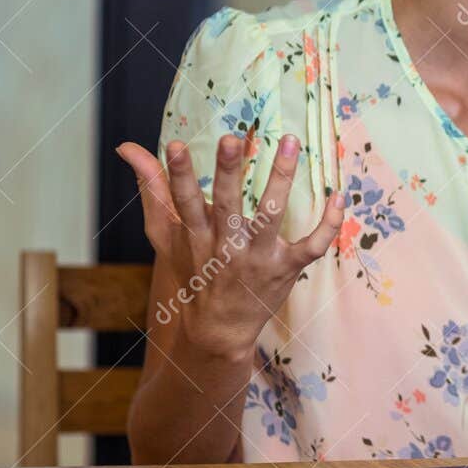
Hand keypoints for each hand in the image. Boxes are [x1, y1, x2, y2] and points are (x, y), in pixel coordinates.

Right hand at [116, 133, 345, 361]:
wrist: (218, 330)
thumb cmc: (193, 272)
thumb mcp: (165, 235)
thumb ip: (152, 188)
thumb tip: (128, 146)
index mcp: (196, 235)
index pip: (183, 201)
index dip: (179, 174)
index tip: (177, 145)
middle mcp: (226, 245)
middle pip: (226, 205)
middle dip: (228, 172)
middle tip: (233, 138)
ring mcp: (258, 257)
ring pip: (270, 215)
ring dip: (281, 178)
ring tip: (290, 143)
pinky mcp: (287, 267)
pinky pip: (313, 245)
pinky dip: (329, 224)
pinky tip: (339, 197)